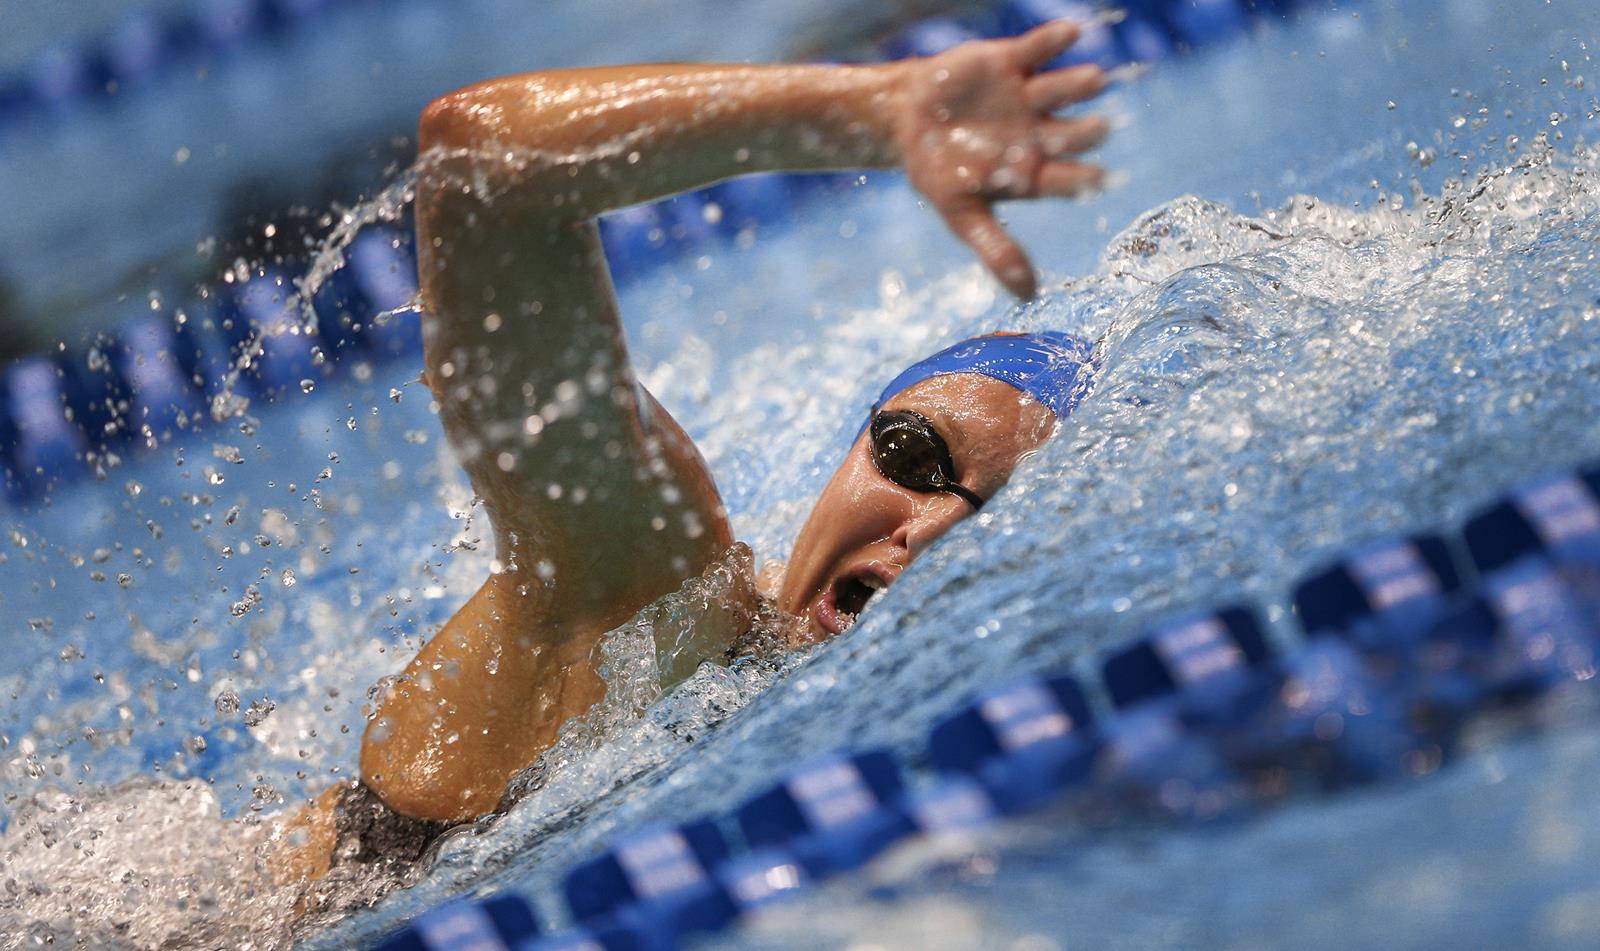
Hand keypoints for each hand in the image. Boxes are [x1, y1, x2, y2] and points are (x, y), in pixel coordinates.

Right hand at [892, 20, 1112, 298]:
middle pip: (1072, 133)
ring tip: (1093, 80)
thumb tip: (1028, 298)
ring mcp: (1030, 97)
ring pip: (1063, 89)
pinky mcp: (1012, 62)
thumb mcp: (961, 214)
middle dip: (1085, 131)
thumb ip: (996, 251)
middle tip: (1101, 129)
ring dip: (1078, 84)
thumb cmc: (938, 171)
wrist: (905, 121)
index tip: (1101, 181)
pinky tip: (1074, 32)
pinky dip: (1055, 39)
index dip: (1085, 180)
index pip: (1068, 179)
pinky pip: (1039, 48)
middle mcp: (1041, 133)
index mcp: (1033, 172)